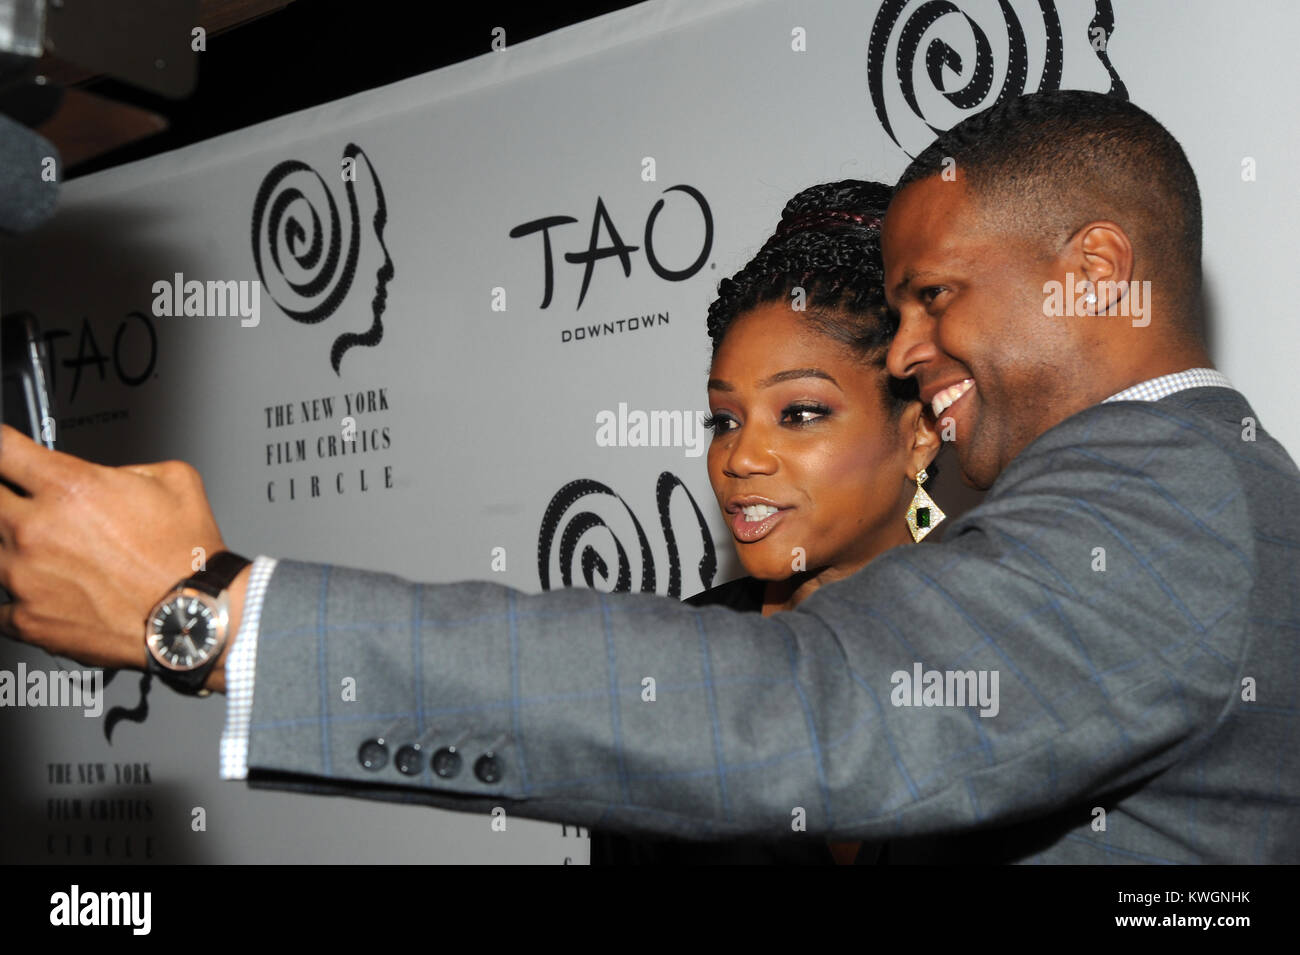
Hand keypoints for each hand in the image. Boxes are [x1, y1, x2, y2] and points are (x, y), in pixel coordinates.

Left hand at [0, 424, 230, 672]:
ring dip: (10, 547)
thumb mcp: (175, 480)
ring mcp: (25, 577)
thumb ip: (126, 468)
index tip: (5, 452)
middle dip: (3, 497)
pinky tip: (45, 593)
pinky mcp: (27, 618)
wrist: (193, 618)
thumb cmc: (188, 558)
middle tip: (22, 504)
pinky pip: (0, 604)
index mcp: (70, 487)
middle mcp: (37, 529)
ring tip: (42, 554)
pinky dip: (17, 598)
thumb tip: (107, 477)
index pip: (3, 449)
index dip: (1, 445)